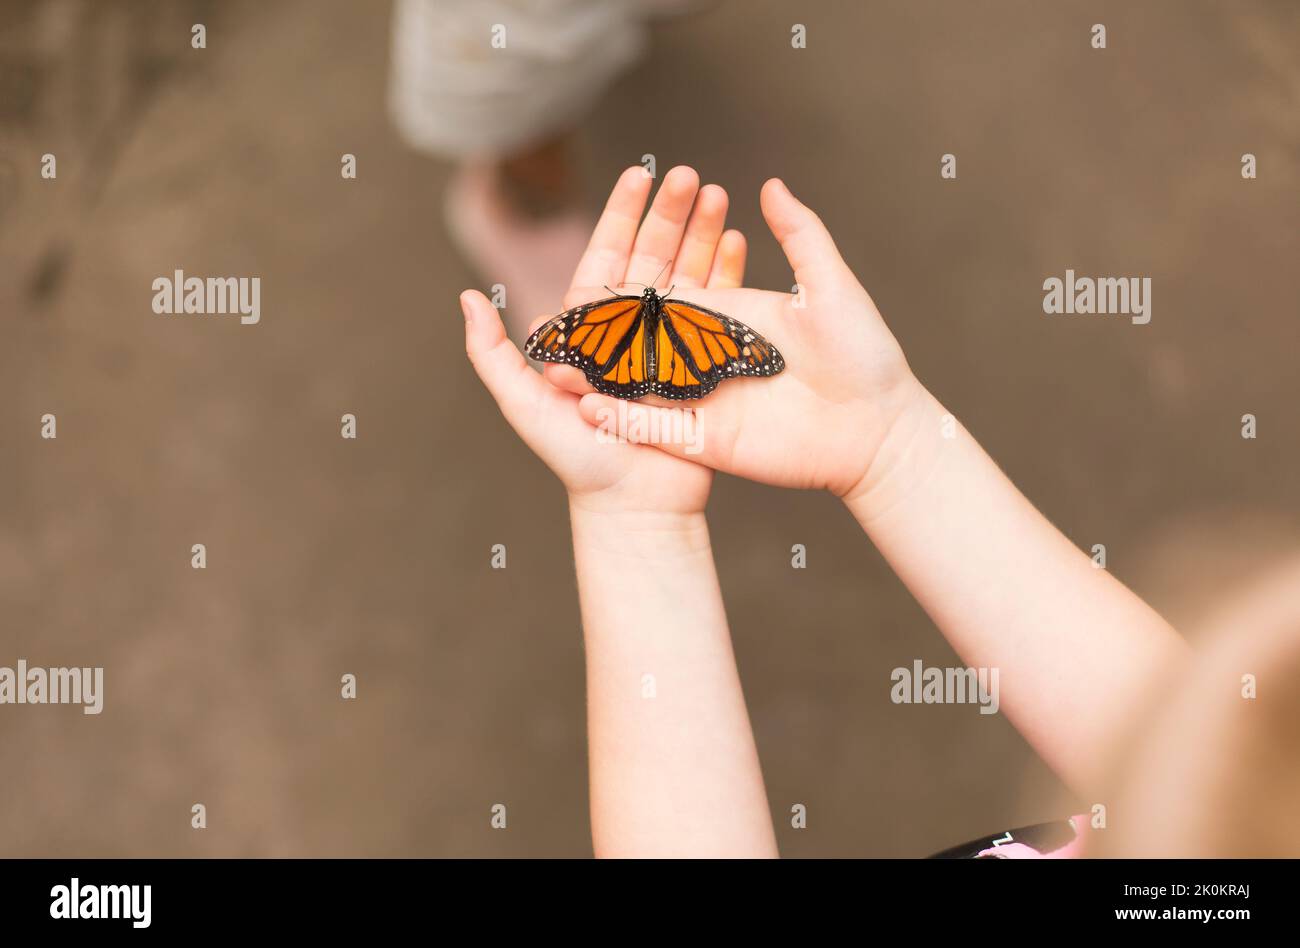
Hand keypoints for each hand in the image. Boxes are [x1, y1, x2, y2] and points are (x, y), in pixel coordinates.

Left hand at [462, 166, 747, 515]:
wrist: (634, 505)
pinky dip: (731, 274)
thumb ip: (491, 353)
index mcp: (594, 330)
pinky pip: (721, 310)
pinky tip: (738, 238)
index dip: (622, 214)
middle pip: (654, 257)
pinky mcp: (707, 364)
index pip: (608, 257)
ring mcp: (674, 345)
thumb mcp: (523, 404)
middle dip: (672, 213)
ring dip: (704, 233)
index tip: (638, 172)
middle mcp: (634, 331)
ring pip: (691, 275)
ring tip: (719, 193)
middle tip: (689, 173)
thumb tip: (466, 297)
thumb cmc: (575, 458)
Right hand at [565, 176, 926, 505]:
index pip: (668, 284)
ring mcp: (699, 397)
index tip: (594, 261)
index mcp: (725, 316)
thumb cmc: (864, 355)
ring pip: (634, 381)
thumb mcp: (830, 287)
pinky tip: (585, 408)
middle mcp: (702, 354)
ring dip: (596, 372)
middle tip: (561, 303)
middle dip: (602, 321)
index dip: (634, 269)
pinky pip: (651, 427)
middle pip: (640, 332)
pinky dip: (618, 420)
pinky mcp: (703, 438)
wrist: (879, 428)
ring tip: (555, 359)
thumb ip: (801, 236)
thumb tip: (770, 185)